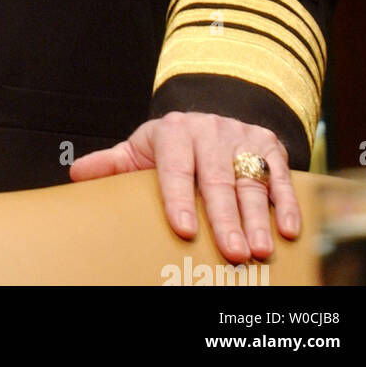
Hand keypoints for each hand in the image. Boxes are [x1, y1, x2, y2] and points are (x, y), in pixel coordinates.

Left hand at [69, 111, 298, 263]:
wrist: (207, 113)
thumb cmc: (170, 145)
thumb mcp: (140, 148)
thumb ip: (112, 163)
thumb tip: (77, 174)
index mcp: (172, 132)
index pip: (174, 167)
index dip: (179, 198)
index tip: (184, 228)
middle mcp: (208, 130)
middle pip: (217, 179)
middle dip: (225, 218)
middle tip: (233, 253)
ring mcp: (240, 137)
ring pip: (251, 180)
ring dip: (258, 218)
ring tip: (260, 249)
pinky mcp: (269, 144)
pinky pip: (281, 174)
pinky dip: (287, 202)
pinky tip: (289, 229)